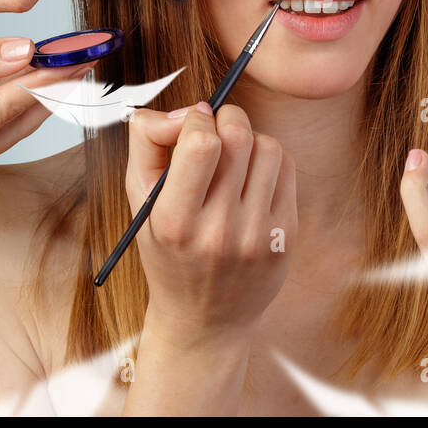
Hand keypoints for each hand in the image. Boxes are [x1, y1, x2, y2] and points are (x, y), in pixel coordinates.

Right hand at [0, 29, 89, 186]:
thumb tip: (28, 51)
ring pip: (8, 121)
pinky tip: (40, 65)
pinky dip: (11, 90)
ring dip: (39, 87)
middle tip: (92, 51)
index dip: (48, 76)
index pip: (6, 106)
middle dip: (54, 84)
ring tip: (75, 55)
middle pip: (15, 120)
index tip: (82, 52)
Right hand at [125, 102, 296, 346]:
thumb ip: (147, 143)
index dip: (195, 119)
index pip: (200, 143)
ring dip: (249, 137)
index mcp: (174, 222)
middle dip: (225, 118)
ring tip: (233, 155)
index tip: (190, 126)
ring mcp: (258, 237)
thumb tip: (188, 108)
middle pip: (238, 137)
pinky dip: (269, 158)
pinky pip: (287, 167)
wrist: (205, 320)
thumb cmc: (168, 251)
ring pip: (267, 146)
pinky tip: (252, 174)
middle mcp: (218, 232)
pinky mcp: (286, 237)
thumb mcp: (140, 203)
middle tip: (215, 128)